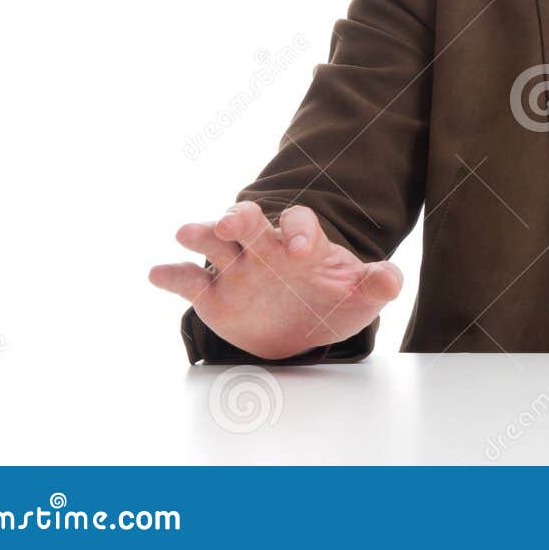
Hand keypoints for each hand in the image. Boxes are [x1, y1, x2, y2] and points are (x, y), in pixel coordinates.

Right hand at [148, 201, 403, 360]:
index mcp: (300, 242)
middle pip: (248, 221)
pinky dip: (171, 274)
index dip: (299, 231)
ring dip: (200, 233)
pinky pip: (188, 280)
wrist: (302, 331)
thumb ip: (378, 285)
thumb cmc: (331, 303)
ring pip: (213, 241)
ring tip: (186, 233)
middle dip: (239, 218)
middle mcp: (263, 248)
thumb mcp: (359, 299)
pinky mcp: (212, 294)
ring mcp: (235, 268)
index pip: (298, 222)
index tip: (301, 251)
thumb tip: (391, 280)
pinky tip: (157, 273)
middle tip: (232, 224)